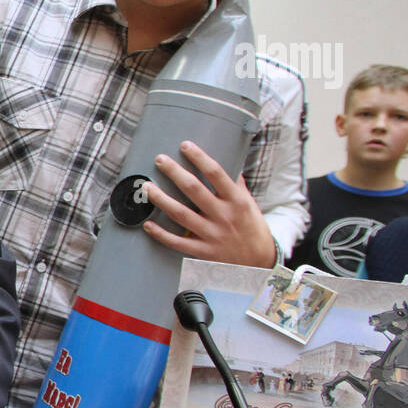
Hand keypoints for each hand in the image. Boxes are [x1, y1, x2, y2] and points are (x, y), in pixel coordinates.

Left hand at [141, 140, 276, 267]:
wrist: (260, 262)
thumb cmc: (253, 228)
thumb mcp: (250, 204)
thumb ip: (237, 185)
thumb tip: (229, 162)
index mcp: (236, 200)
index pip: (216, 173)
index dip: (199, 157)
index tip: (185, 145)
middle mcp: (223, 215)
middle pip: (194, 189)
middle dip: (175, 172)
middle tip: (160, 159)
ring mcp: (212, 234)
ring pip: (180, 214)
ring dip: (161, 199)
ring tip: (147, 187)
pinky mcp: (203, 252)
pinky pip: (177, 242)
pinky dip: (160, 234)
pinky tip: (147, 224)